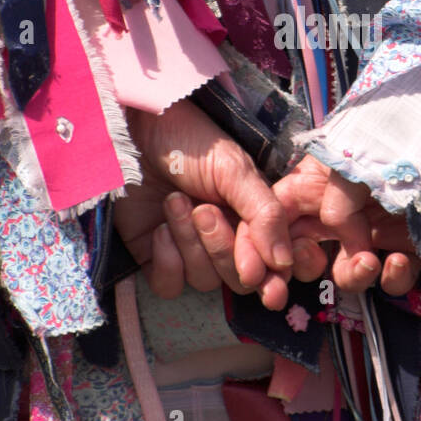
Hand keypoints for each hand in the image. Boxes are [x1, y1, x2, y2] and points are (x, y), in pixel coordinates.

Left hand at [114, 99, 294, 308]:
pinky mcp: (159, 259)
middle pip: (239, 280)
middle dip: (221, 248)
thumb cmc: (192, 144)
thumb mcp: (236, 172)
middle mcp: (229, 241)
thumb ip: (266, 215)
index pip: (276, 267)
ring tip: (174, 202)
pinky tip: (159, 228)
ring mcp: (193, 252)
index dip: (273, 278)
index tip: (270, 282)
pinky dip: (166, 261)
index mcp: (255, 221)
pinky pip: (170, 285)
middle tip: (203, 210)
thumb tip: (283, 262)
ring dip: (189, 243)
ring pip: (204, 282)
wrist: (138, 134)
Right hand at [264, 154, 420, 296]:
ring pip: (345, 275)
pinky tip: (399, 261)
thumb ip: (338, 198)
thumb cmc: (386, 135)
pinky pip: (392, 278)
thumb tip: (343, 234)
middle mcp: (333, 217)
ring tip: (367, 263)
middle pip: (301, 257)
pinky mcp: (403, 248)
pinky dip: (393, 279)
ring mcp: (368, 236)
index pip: (272, 222)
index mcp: (309, 189)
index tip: (265, 268)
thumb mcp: (350, 155)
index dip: (260, 247)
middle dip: (302, 269)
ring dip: (351, 276)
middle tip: (315, 262)